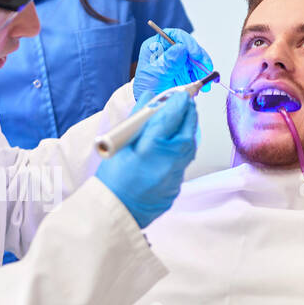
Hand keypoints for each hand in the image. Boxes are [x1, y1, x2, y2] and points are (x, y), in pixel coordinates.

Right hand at [96, 90, 197, 228]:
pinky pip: (184, 161)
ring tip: (182, 120)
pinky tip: (173, 145)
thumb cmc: (113, 179)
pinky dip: (182, 149)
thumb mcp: (119, 144)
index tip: (180, 93)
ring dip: (188, 130)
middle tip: (185, 102)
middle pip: (188, 129)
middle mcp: (169, 161)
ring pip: (190, 145)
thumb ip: (138, 118)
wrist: (115, 211)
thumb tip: (150, 97)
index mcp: (152, 147)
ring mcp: (176, 175)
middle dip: (189, 112)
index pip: (172, 115)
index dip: (178, 101)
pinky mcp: (178, 185)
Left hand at [132, 28, 213, 106]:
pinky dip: (202, 77)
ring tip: (205, 84)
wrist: (150, 103)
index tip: (197, 54)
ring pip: (195, 59)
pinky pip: (197, 70)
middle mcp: (168, 50)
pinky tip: (202, 87)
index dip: (188, 42)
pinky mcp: (184, 70)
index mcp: (156, 46)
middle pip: (189, 47)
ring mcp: (177, 60)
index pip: (175, 36)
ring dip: (203, 70)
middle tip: (207, 70)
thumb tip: (181, 48)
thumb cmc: (146, 88)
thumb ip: (168, 62)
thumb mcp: (155, 75)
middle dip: (200, 59)